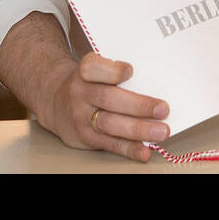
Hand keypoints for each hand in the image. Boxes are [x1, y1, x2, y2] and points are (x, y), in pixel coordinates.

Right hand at [39, 52, 170, 162]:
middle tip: (163, 109)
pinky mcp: (85, 137)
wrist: (55, 101)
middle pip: (108, 99)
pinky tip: (144, 151)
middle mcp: (81, 94)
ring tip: (160, 132)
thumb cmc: (88, 82)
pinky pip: (109, 144)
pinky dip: (129, 149)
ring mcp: (81, 117)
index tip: (131, 70)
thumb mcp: (96, 69)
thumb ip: (116, 72)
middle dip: (138, 105)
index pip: (94, 68)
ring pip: (110, 124)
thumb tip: (154, 80)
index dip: (113, 70)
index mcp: (85, 71)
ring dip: (138, 129)